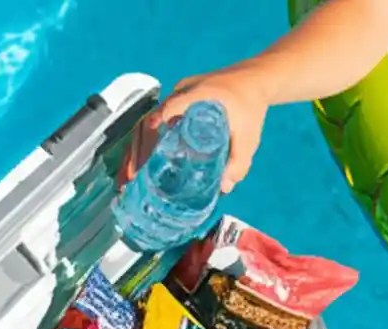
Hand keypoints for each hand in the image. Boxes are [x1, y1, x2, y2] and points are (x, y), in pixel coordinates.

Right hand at [121, 65, 272, 193]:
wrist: (255, 80)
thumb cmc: (251, 105)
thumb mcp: (248, 136)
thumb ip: (239, 162)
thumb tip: (224, 188)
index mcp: (199, 94)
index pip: (170, 108)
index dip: (155, 128)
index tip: (144, 153)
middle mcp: (184, 91)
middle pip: (152, 118)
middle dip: (138, 148)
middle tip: (132, 174)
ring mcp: (180, 93)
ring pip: (152, 119)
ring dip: (140, 145)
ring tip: (133, 172)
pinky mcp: (180, 99)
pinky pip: (160, 117)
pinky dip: (150, 138)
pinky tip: (145, 159)